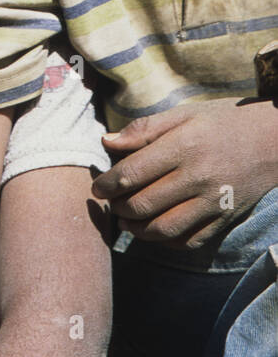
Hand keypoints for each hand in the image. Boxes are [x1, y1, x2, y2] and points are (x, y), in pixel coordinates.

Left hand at [91, 98, 277, 247]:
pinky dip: (166, 242)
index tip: (97, 188)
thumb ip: (144, 129)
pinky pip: (190, 241)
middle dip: (118, 207)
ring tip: (125, 221)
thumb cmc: (223, 123)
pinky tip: (154, 231)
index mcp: (184, 147)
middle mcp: (199, 177)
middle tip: (111, 204)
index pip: (132, 173)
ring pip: (164, 229)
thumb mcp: (183, 115)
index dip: (107, 185)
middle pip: (144, 204)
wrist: (275, 140)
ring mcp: (214, 202)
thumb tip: (106, 142)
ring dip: (137, 230)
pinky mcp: (226, 219)